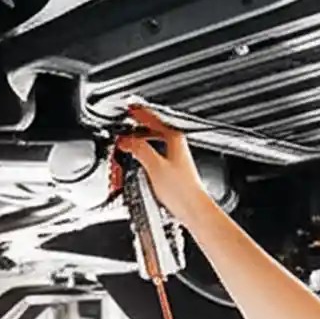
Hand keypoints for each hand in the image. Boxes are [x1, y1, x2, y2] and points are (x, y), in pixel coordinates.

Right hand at [115, 105, 217, 226]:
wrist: (194, 210)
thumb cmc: (182, 191)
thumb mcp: (154, 166)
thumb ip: (139, 149)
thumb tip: (126, 140)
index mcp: (175, 139)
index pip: (154, 119)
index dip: (140, 113)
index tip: (129, 108)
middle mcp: (177, 146)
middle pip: (154, 129)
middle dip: (139, 126)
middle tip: (125, 124)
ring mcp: (176, 159)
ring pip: (155, 143)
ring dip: (141, 141)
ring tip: (128, 141)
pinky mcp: (173, 171)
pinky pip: (155, 156)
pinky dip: (145, 154)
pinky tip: (139, 161)